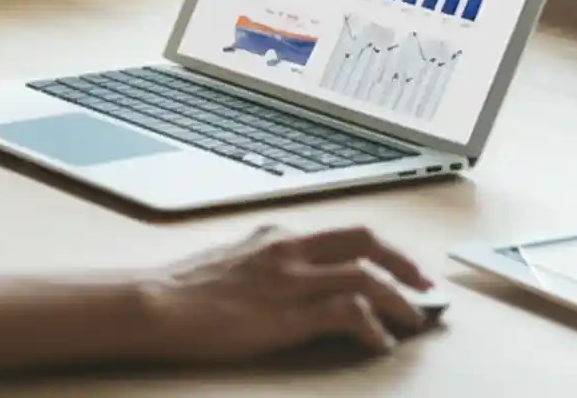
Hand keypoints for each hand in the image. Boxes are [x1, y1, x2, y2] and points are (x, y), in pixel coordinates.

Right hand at [143, 225, 435, 361]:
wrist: (152, 304)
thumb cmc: (180, 292)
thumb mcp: (230, 263)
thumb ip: (263, 264)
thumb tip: (284, 281)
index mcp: (276, 236)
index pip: (341, 232)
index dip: (379, 249)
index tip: (398, 266)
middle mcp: (288, 248)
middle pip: (366, 239)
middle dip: (403, 262)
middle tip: (424, 286)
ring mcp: (290, 278)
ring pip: (366, 275)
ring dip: (399, 299)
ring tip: (414, 320)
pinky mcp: (287, 312)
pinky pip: (348, 312)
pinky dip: (373, 327)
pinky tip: (379, 343)